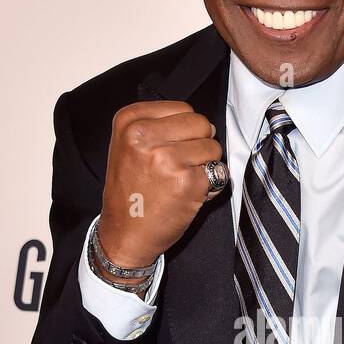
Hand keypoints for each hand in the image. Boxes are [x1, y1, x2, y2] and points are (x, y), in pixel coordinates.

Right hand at [98, 100, 227, 265]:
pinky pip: (218, 172)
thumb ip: (158, 127)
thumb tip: (203, 123)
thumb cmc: (130, 193)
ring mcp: (166, 158)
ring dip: (205, 165)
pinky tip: (187, 195)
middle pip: (200, 122)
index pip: (183, 109)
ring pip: (212, 146)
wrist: (124, 235)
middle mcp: (143, 136)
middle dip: (199, 144)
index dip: (184, 131)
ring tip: (181, 181)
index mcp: (129, 122)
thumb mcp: (127, 147)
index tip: (168, 149)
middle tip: (179, 166)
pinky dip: (210, 186)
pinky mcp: (187, 181)